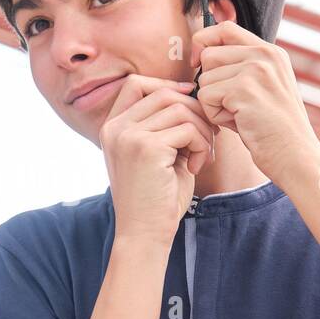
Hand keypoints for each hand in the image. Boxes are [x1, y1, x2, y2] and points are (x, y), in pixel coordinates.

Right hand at [100, 75, 216, 246]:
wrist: (144, 234)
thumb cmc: (156, 198)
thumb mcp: (156, 154)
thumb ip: (164, 125)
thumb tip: (191, 93)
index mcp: (112, 128)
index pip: (136, 84)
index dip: (166, 86)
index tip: (190, 102)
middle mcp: (115, 128)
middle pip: (163, 92)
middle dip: (194, 110)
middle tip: (207, 137)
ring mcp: (128, 136)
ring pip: (179, 108)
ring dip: (201, 130)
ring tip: (201, 156)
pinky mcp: (146, 148)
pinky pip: (187, 128)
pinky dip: (201, 145)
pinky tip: (196, 167)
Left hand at [189, 21, 319, 186]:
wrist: (296, 156)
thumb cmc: (274, 129)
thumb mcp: (264, 88)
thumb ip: (241, 68)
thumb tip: (201, 55)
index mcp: (271, 52)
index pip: (225, 28)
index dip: (204, 42)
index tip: (198, 63)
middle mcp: (265, 54)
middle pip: (208, 55)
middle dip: (210, 83)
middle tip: (231, 106)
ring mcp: (255, 70)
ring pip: (204, 79)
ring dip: (213, 103)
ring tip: (239, 117)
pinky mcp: (243, 89)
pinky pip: (205, 97)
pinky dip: (214, 116)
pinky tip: (237, 124)